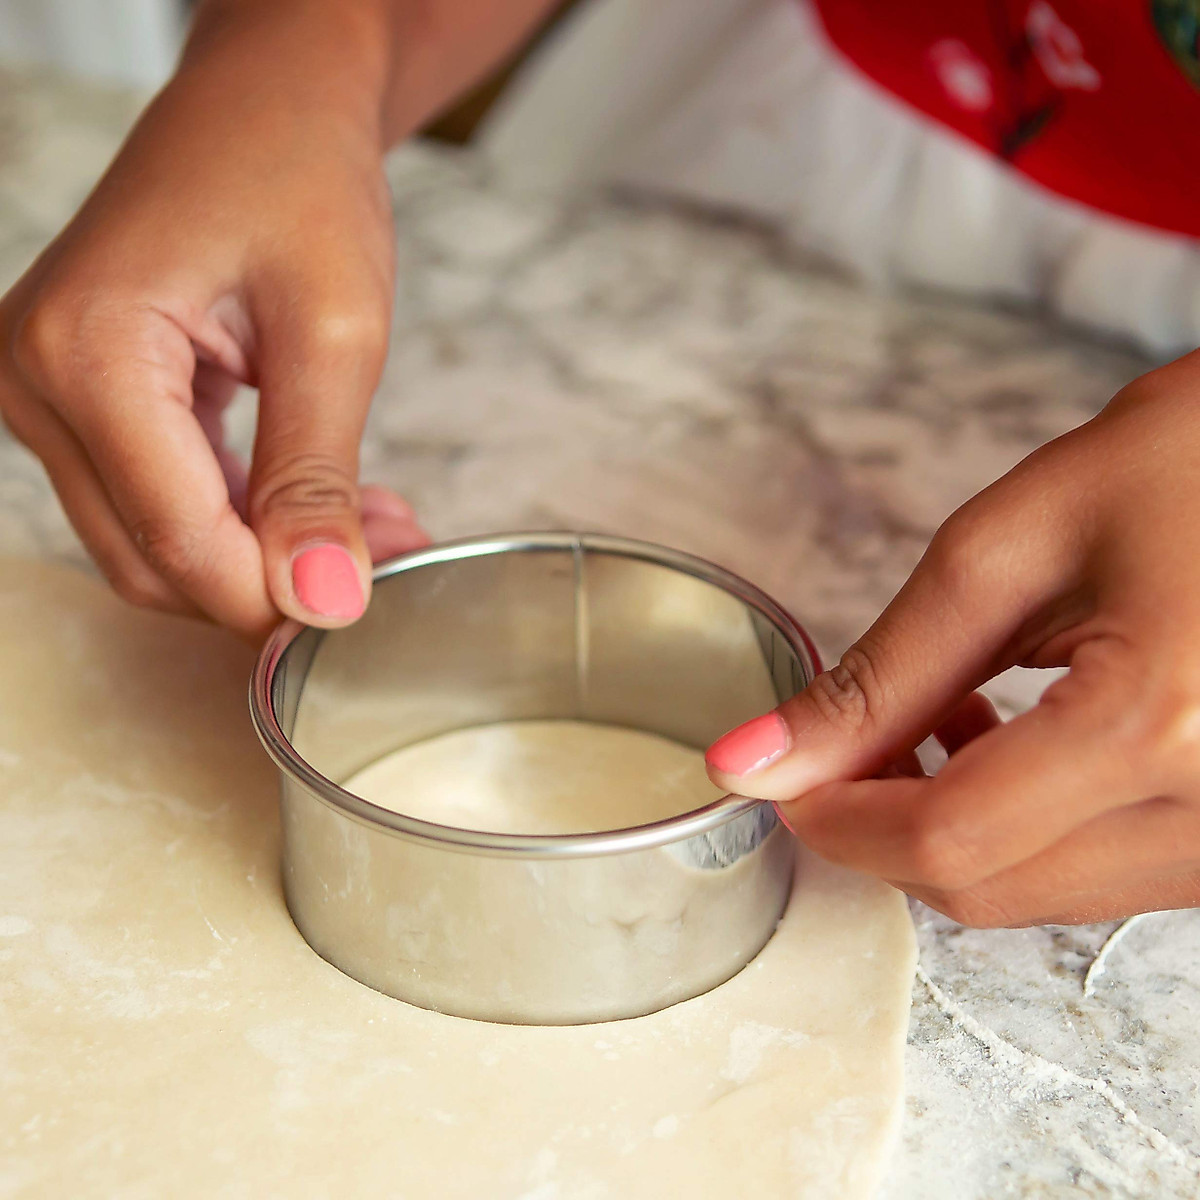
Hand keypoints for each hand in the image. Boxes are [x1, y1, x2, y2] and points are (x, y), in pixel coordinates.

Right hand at [0, 4, 426, 638]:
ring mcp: (47, 390)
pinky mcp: (81, 398)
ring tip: (371, 533)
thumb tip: (325, 603)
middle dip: (272, 585)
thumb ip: (318, 478)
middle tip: (384, 565)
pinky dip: (241, 523)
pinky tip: (320, 510)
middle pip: (153, 557)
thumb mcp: (333, 335)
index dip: (273, 599)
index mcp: (85, 352)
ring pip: (153, 543)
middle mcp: (35, 377)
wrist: (268, 105)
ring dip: (262, 560)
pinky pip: (156, 499)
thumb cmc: (300, 180)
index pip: (177, 537)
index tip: (362, 611)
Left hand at [707, 348, 1199, 925]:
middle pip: (987, 886)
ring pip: (1037, 892)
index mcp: (1157, 725)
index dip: (838, 818)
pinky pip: (1097, 872)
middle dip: (882, 827)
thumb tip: (757, 758)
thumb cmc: (1188, 462)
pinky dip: (1022, 828)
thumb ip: (883, 671)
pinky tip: (1005, 738)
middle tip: (844, 739)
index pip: (948, 836)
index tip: (780, 776)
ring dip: (951, 827)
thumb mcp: (1012, 547)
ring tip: (935, 715)